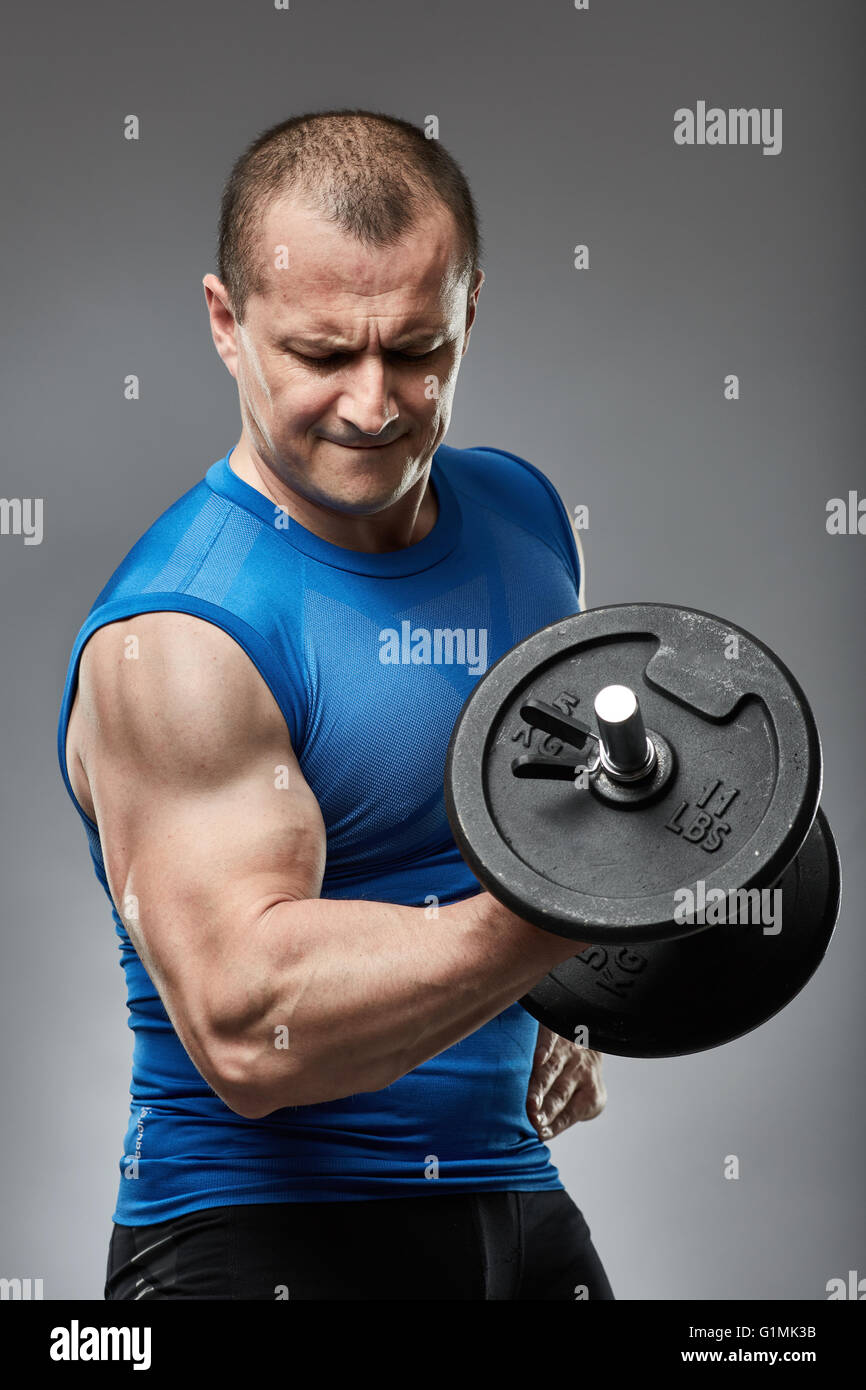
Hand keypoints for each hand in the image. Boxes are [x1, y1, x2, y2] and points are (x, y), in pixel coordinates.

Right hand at [527, 1026, 606, 1140]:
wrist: (591, 1037)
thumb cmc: (579, 1078)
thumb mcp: (581, 1099)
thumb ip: (563, 1114)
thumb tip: (537, 1131)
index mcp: (589, 1093)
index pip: (569, 1113)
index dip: (555, 1123)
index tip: (539, 1132)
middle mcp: (580, 1072)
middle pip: (561, 1093)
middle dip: (548, 1108)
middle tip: (535, 1119)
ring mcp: (568, 1052)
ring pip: (553, 1070)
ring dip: (541, 1086)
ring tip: (531, 1101)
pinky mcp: (557, 1032)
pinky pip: (551, 1040)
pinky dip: (545, 1049)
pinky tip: (539, 1058)